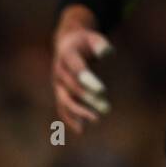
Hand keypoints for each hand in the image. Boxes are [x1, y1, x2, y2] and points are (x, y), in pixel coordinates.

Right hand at [52, 6, 112, 133]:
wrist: (66, 43)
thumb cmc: (84, 41)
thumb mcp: (92, 37)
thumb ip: (100, 44)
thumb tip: (107, 53)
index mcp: (67, 56)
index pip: (77, 70)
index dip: (88, 81)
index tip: (103, 91)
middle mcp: (59, 71)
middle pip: (73, 88)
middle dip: (89, 99)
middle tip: (107, 108)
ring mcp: (57, 83)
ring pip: (65, 101)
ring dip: (79, 112)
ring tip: (95, 120)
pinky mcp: (59, 92)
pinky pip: (62, 107)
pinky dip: (70, 118)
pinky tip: (81, 130)